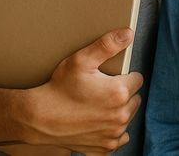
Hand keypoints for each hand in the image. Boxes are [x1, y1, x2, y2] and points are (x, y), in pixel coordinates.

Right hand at [21, 28, 142, 152]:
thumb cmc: (59, 89)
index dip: (124, 75)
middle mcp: (120, 116)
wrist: (40, 118)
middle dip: (123, 93)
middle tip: (101, 89)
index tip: (109, 76)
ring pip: (127, 117)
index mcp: (119, 92)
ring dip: (118, 111)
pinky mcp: (106, 147)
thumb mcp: (80, 60)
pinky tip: (96, 121)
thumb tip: (128, 34)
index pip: (137, 79)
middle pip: (135, 99)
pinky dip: (111, 130)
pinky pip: (119, 137)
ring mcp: (113, 134)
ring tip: (96, 104)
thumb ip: (107, 45)